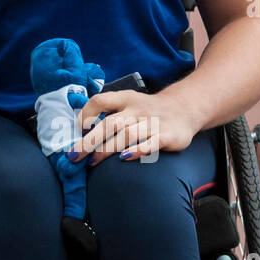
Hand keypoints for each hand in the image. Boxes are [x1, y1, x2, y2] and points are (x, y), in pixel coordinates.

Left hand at [72, 90, 198, 165]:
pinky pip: (150, 143)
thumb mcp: (130, 104)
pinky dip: (137, 151)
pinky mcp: (167, 136)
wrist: (184, 109)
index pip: (100, 101)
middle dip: (90, 140)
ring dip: (107, 149)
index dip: (85, 115)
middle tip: (75, 155)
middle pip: (110, 123)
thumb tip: (80, 131)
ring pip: (127, 134)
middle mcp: (137, 109)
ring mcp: (152, 122)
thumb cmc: (148, 111)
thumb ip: (109, 112)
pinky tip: (125, 158)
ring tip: (93, 161)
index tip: (76, 131)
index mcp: (125, 99)